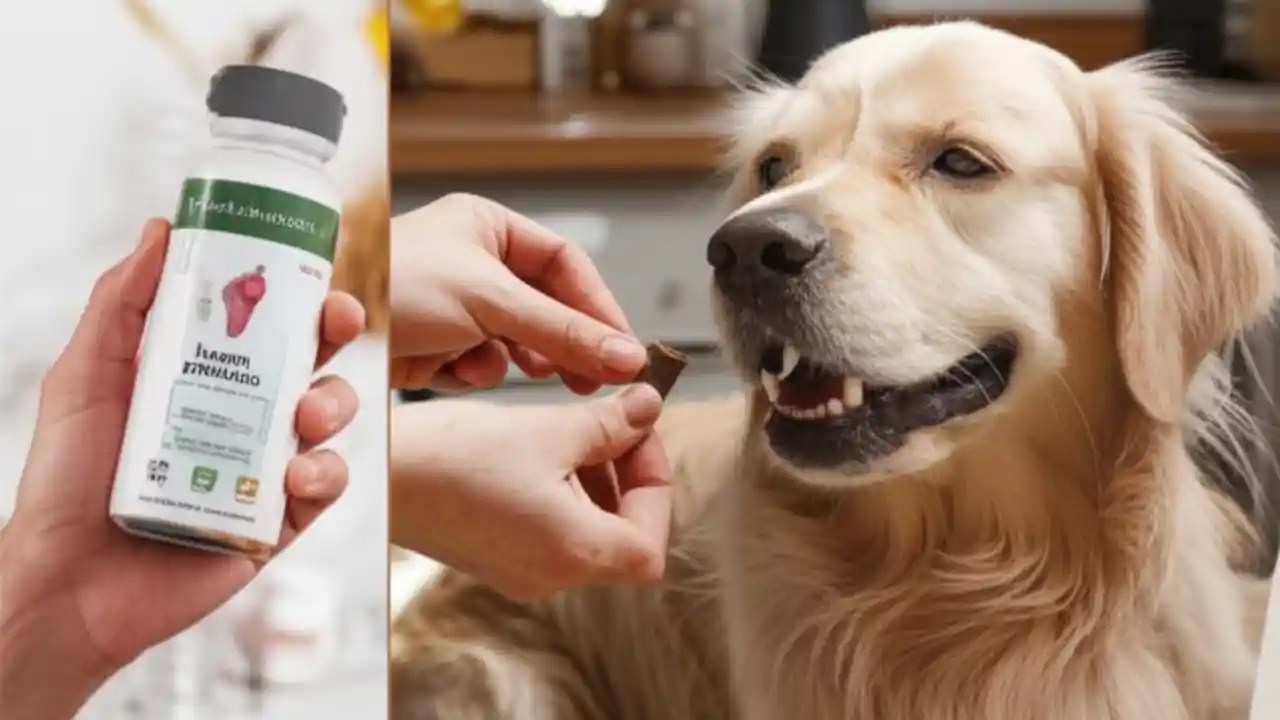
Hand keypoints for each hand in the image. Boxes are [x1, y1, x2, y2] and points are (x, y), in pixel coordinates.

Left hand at [0, 219, 364, 718]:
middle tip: (338, 322)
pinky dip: (323, 474)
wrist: (69, 586)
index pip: (263, 320)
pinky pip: (328, 484)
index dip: (295, 290)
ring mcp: (265, 466)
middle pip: (313, 358)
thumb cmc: (64, 484)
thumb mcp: (83, 379)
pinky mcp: (281, 520)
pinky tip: (294, 478)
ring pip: (331, 416)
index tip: (311, 267)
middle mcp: (243, 414)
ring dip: (332, 404)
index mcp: (203, 374)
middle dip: (337, 334)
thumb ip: (120, 305)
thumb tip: (160, 228)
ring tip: (303, 418)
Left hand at [390, 194, 648, 393]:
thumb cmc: (394, 285)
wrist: (321, 325)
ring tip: (532, 372)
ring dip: (521, 359)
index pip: (566, 266)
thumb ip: (564, 331)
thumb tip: (629, 356)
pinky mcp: (434, 344)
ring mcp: (454, 305)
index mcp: (489, 227)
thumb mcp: (492, 302)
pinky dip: (477, 371)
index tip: (624, 350)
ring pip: (516, 340)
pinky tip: (459, 370)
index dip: (598, 306)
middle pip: (546, 307)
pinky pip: (480, 362)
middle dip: (566, 342)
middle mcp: (474, 262)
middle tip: (595, 379)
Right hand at [390, 385, 672, 600]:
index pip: (652, 543)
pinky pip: (549, 528)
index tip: (640, 435)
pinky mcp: (492, 555)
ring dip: (592, 478)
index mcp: (574, 554)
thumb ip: (611, 424)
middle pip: (622, 537)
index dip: (656, 485)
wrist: (372, 474)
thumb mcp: (547, 429)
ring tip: (572, 428)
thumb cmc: (451, 458)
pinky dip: (559, 490)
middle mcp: (549, 575)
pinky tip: (538, 446)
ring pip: (585, 529)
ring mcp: (518, 570)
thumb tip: (648, 408)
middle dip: (625, 475)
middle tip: (614, 424)